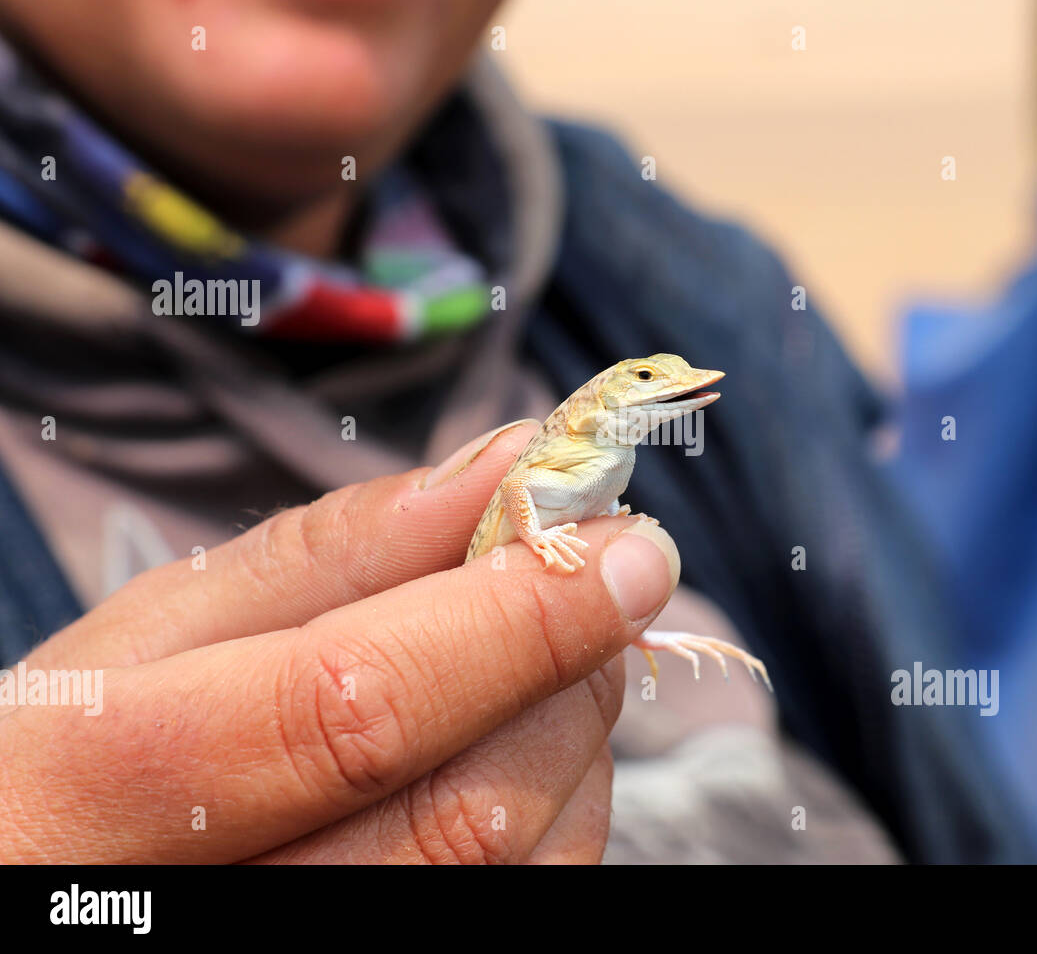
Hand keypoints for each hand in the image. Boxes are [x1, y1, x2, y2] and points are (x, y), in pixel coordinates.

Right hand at [0, 420, 680, 862]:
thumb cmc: (92, 746)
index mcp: (105, 794)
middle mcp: (224, 916)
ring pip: (521, 870)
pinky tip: (510, 750)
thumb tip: (506, 466)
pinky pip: (533, 896)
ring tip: (525, 664)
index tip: (627, 543)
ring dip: (572, 738)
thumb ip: (338, 548)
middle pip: (467, 813)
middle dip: (564, 672)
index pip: (357, 711)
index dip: (516, 622)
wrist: (71, 866)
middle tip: (581, 582)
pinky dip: (562, 806)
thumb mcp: (165, 627)